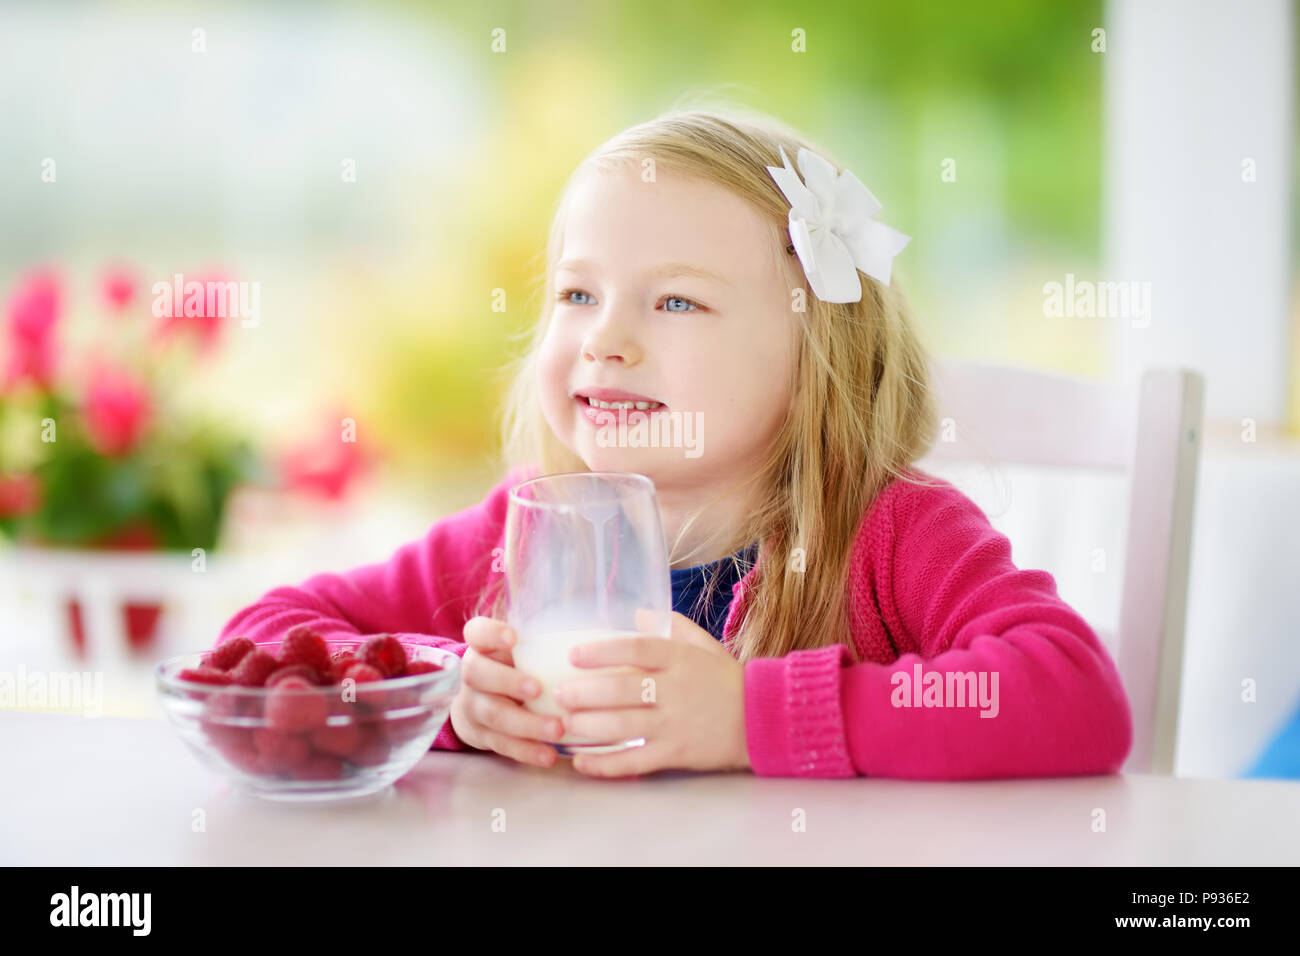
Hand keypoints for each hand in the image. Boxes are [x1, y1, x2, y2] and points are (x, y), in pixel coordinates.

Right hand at [448, 616, 566, 768]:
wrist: (477, 704)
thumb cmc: (513, 669)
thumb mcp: (520, 651)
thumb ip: (545, 645)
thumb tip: (601, 638)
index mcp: (482, 646)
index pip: (477, 631)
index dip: (491, 632)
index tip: (514, 638)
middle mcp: (472, 674)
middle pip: (477, 673)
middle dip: (508, 682)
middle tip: (538, 689)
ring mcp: (472, 706)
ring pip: (493, 714)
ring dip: (526, 723)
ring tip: (557, 730)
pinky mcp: (480, 736)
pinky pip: (502, 744)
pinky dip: (527, 751)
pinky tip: (549, 755)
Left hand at [556, 610, 750, 777]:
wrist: (765, 719)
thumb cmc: (728, 680)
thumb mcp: (705, 646)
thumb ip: (673, 627)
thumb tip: (637, 614)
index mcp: (680, 659)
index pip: (636, 648)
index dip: (602, 651)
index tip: (573, 654)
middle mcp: (675, 689)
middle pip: (621, 689)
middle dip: (584, 692)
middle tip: (558, 694)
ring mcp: (675, 723)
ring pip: (623, 725)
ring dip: (588, 726)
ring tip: (564, 724)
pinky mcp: (677, 753)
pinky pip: (635, 761)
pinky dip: (606, 765)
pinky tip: (582, 763)